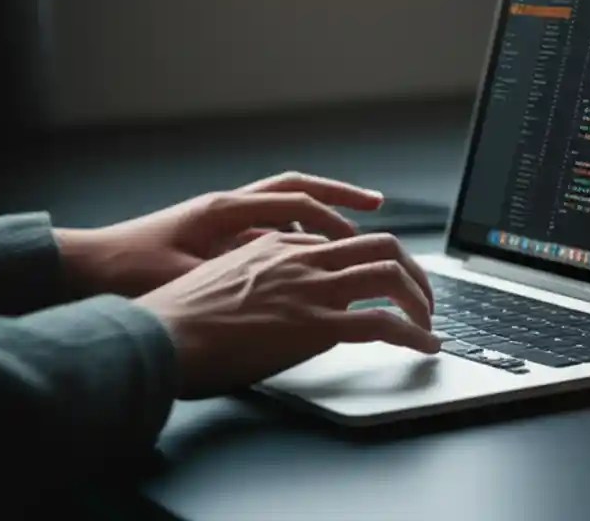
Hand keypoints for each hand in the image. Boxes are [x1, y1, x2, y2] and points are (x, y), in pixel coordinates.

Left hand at [54, 172, 382, 298]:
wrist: (84, 267)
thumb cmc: (129, 273)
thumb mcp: (186, 278)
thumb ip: (237, 276)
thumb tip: (284, 281)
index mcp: (224, 210)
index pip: (296, 200)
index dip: (337, 213)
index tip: (369, 227)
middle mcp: (226, 205)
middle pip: (296, 189)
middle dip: (339, 197)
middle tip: (377, 206)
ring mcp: (219, 217)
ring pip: (282, 205)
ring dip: (318, 214)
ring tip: (350, 231)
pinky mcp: (211, 234)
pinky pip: (265, 225)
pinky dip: (293, 233)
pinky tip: (307, 255)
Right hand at [135, 229, 439, 397]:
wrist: (159, 336)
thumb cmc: (177, 320)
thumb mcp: (221, 282)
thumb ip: (257, 280)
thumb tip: (274, 299)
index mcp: (278, 246)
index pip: (344, 243)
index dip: (373, 262)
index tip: (385, 281)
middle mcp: (301, 258)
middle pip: (382, 245)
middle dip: (413, 270)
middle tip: (423, 297)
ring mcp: (311, 288)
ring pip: (390, 273)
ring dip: (422, 298)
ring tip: (429, 321)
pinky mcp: (315, 324)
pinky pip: (382, 323)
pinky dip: (415, 334)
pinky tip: (426, 346)